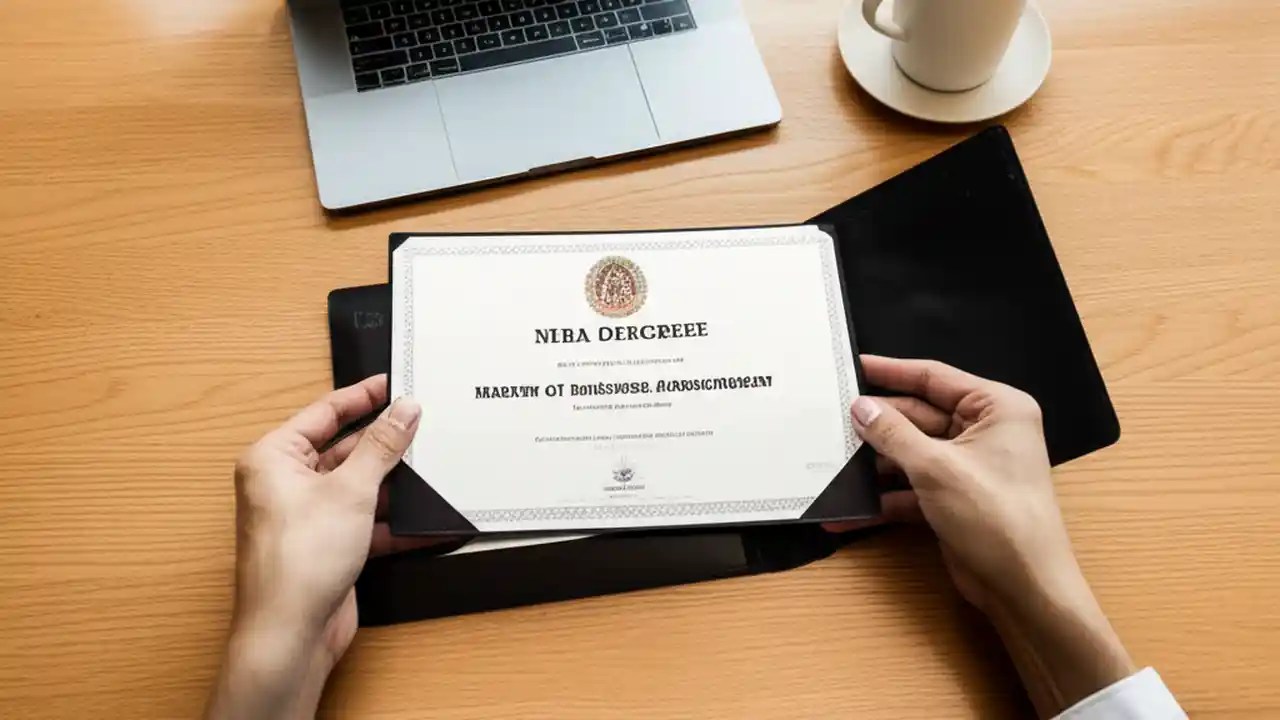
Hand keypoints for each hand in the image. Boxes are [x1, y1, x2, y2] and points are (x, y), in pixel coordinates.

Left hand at [207, 375, 439, 719]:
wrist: (290, 634)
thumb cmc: (297, 562)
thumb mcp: (351, 489)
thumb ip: (382, 446)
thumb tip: (403, 410)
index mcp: (273, 458)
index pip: (323, 412)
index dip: (362, 397)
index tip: (394, 384)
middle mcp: (284, 484)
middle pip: (343, 449)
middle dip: (384, 443)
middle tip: (422, 423)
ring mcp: (306, 517)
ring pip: (357, 486)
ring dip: (393, 484)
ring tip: (432, 465)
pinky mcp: (326, 546)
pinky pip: (366, 522)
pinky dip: (394, 522)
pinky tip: (426, 521)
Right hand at [830, 356, 1134, 715]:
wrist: (1024, 588)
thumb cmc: (996, 517)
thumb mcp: (937, 468)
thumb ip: (894, 434)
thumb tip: (860, 407)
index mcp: (996, 408)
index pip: (935, 378)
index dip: (891, 372)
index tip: (854, 366)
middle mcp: (985, 432)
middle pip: (918, 417)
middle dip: (876, 425)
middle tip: (830, 420)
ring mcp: (968, 468)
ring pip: (910, 454)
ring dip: (874, 465)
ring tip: (829, 463)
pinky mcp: (953, 500)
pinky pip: (910, 489)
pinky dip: (882, 499)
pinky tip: (847, 511)